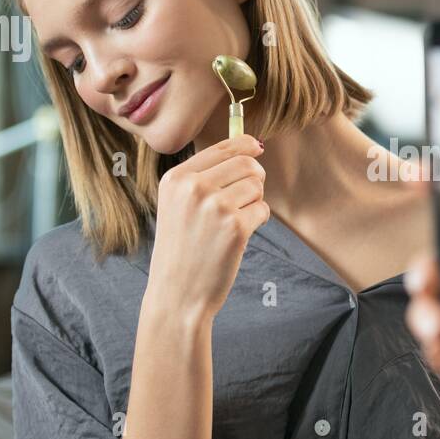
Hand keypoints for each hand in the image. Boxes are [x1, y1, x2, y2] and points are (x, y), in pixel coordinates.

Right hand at [143, 134, 268, 324]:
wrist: (177, 294)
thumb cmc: (181, 250)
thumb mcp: (177, 205)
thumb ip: (204, 176)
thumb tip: (252, 146)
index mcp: (176, 178)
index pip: (221, 147)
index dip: (245, 145)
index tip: (257, 147)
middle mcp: (194, 188)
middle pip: (246, 163)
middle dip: (254, 177)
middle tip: (247, 197)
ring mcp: (215, 206)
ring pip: (257, 186)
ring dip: (255, 202)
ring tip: (235, 222)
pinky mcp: (235, 227)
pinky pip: (263, 210)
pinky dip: (258, 221)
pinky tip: (239, 236)